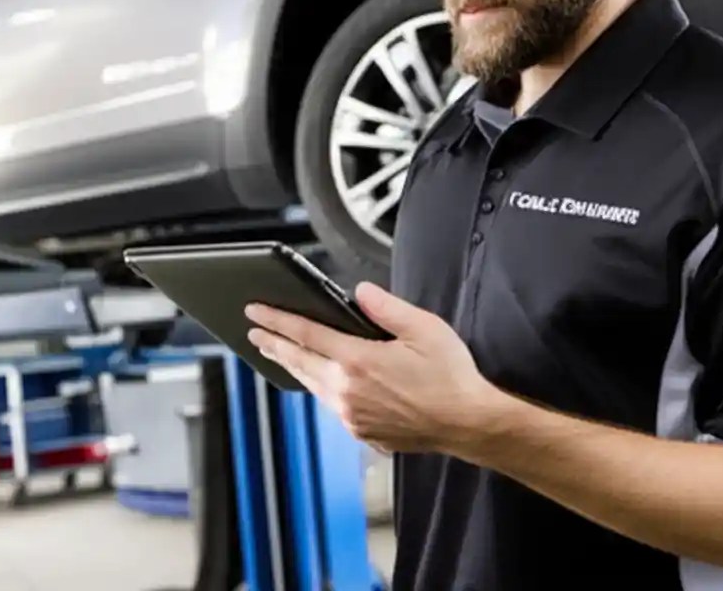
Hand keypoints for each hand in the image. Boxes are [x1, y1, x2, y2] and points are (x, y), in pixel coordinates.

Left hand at [244, 281, 505, 455]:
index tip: (254, 312)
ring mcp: (351, 414)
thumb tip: (359, 292)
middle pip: (298, 361)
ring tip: (279, 353)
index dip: (276, 320)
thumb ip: (386, 307)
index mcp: (358, 361)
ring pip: (311, 384)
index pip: (305, 334)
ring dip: (293, 366)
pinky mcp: (360, 430)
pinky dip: (318, 387)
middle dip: (273, 344)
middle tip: (254, 333)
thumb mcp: (424, 328)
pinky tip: (318, 380)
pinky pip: (330, 404)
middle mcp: (347, 390)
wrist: (467, 424)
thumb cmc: (451, 377)